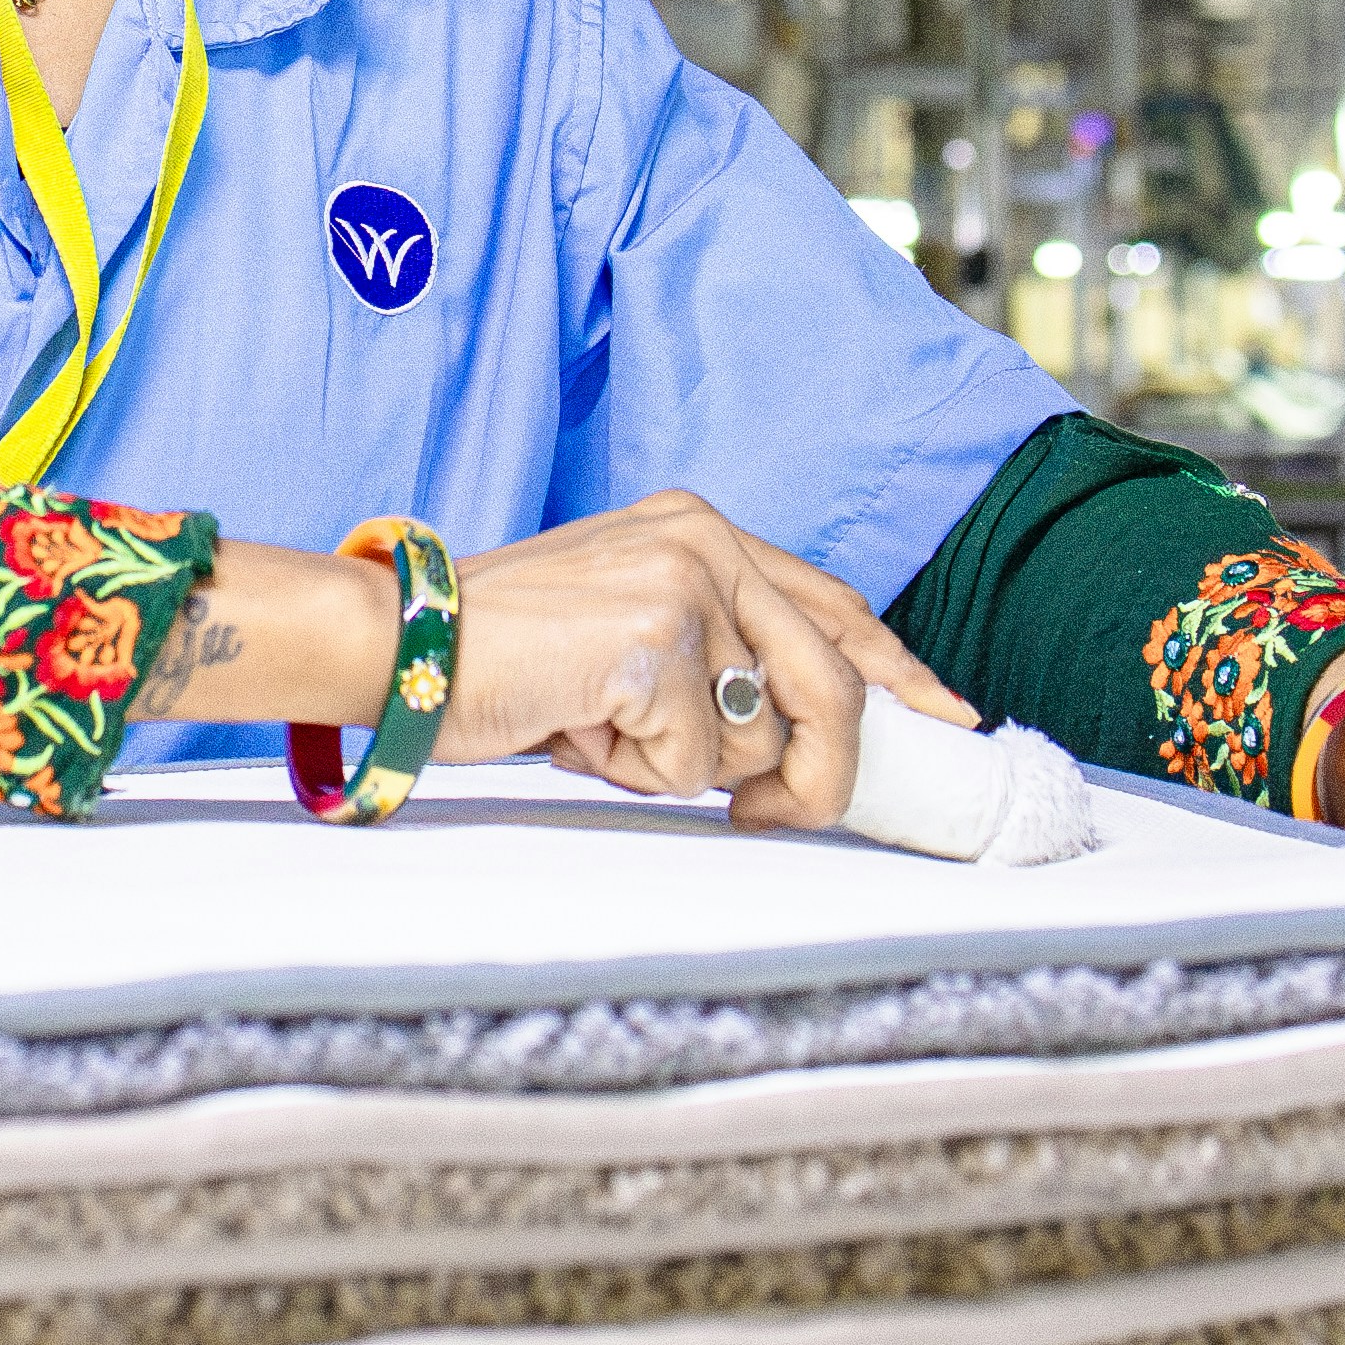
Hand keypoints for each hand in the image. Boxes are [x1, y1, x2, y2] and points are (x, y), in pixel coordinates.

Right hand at [428, 490, 977, 826]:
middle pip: (829, 683)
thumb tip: (794, 739)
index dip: (895, 671)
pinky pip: (693, 766)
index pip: (833, 606)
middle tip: (774, 816)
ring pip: (754, 740)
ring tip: (597, 723)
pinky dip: (634, 772)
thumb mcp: (629, 632)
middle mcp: (707, 539)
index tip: (944, 717)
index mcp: (703, 528)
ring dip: (678, 765)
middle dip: (820, 772)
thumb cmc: (505, 654)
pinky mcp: (656, 642)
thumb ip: (716, 657)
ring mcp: (685, 585)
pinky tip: (576, 726)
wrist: (400, 642)